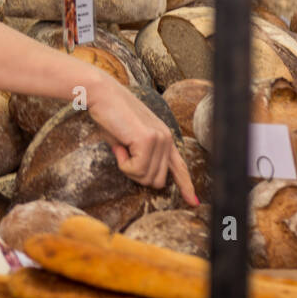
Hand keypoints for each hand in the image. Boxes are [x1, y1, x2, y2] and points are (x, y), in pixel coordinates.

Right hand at [87, 77, 199, 204]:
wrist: (102, 95)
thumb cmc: (110, 117)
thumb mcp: (128, 141)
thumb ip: (140, 157)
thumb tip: (143, 176)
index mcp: (165, 138)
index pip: (180, 167)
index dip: (186, 186)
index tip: (194, 202)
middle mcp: (167, 139)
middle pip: (156, 180)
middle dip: (136, 175)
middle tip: (123, 154)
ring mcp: (160, 139)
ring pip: (146, 177)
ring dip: (128, 168)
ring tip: (121, 146)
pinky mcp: (149, 140)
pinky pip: (136, 169)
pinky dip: (123, 163)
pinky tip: (120, 146)